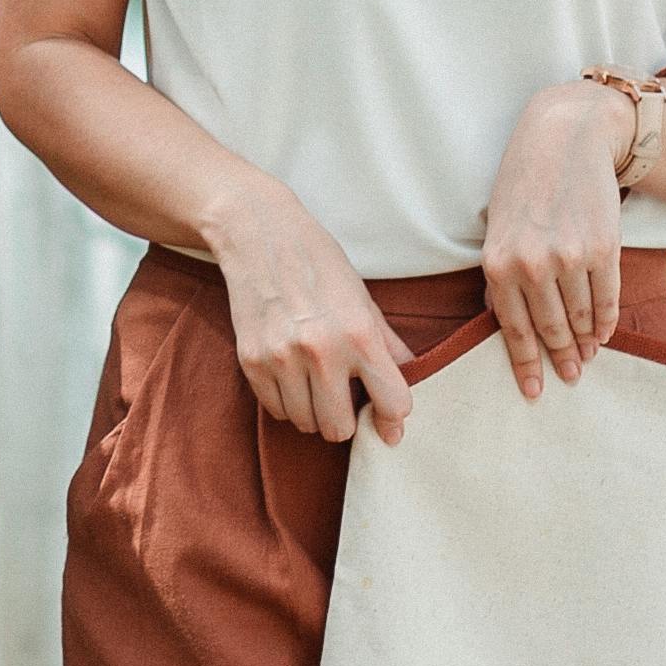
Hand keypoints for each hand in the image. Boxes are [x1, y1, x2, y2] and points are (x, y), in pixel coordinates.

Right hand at [205, 182, 412, 445]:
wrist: (261, 236)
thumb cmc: (319, 264)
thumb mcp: (363, 299)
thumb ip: (387, 344)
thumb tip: (413, 378)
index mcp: (360, 334)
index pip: (392, 403)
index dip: (391, 419)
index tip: (386, 422)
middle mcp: (322, 352)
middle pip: (339, 429)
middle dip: (344, 420)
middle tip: (342, 399)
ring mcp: (282, 359)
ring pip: (305, 424)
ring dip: (313, 412)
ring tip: (313, 383)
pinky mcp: (252, 363)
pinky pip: (276, 410)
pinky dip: (286, 402)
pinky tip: (291, 376)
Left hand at [483, 81, 633, 396]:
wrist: (565, 137)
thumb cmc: (524, 184)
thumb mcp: (497, 230)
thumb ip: (501, 278)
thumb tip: (505, 325)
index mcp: (498, 265)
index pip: (514, 331)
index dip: (527, 365)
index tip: (536, 390)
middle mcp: (532, 266)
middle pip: (551, 329)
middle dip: (561, 358)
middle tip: (569, 377)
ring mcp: (569, 257)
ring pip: (581, 317)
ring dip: (586, 342)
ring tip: (588, 357)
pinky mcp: (602, 247)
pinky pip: (606, 298)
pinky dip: (607, 321)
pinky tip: (605, 334)